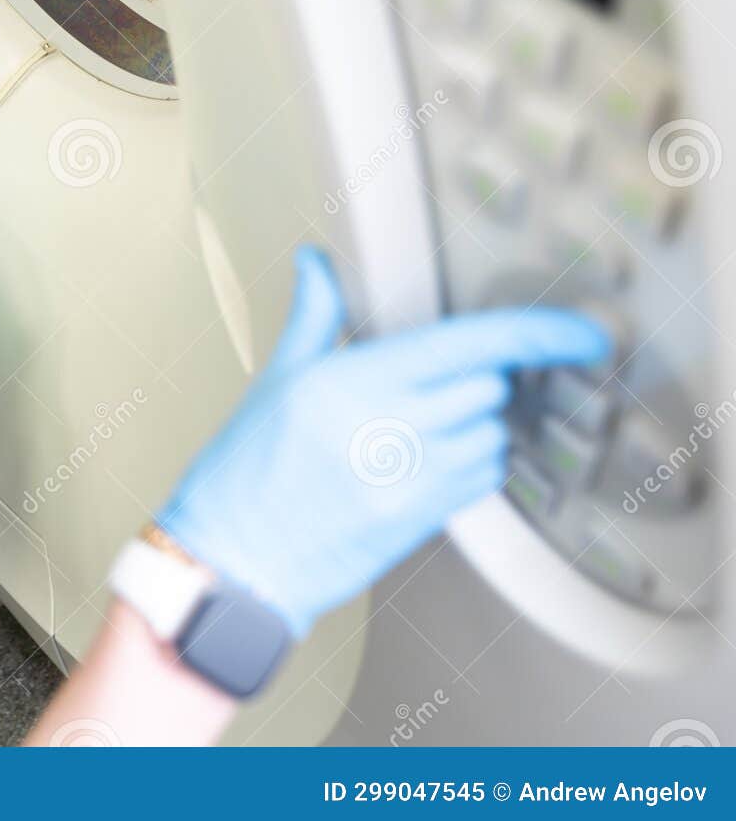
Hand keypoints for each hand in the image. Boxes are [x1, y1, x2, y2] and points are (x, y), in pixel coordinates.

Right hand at [157, 246, 610, 635]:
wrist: (235, 557)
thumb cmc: (246, 471)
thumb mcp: (276, 380)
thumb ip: (314, 316)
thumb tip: (316, 263)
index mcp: (353, 381)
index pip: (476, 343)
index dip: (545, 333)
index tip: (584, 333)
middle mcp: (389, 427)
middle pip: (492, 385)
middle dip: (477, 378)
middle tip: (436, 383)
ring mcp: (411, 477)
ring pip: (492, 433)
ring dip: (474, 424)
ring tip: (418, 429)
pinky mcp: (421, 517)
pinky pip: (482, 477)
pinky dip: (469, 463)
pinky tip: (422, 463)